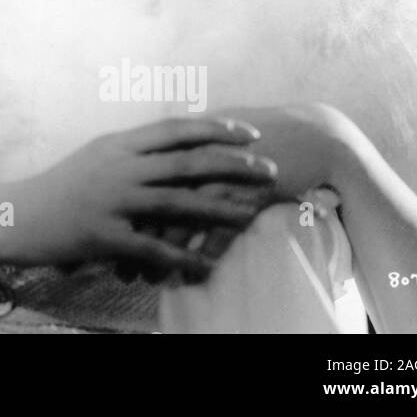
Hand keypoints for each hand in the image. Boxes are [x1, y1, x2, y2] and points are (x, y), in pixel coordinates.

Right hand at [0, 117, 278, 280]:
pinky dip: (183, 257)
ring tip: (252, 215)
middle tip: (267, 172)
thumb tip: (174, 142)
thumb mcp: (97, 155)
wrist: (17, 215)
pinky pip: (152, 248)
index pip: (175, 129)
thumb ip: (134, 150)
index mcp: (118, 144)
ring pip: (177, 203)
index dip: (216, 129)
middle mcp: (118, 166)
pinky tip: (207, 265)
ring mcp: (111, 200)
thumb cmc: (61, 186)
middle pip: (186, 162)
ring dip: (219, 209)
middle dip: (232, 166)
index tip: (251, 134)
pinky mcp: (104, 234)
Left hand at [120, 105, 366, 283]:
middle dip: (128, 236)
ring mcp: (214, 169)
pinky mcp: (240, 188)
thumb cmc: (260, 138)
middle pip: (147, 199)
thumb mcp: (214, 139)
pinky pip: (212, 227)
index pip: (135, 177)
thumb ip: (183, 151)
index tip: (104, 236)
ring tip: (145, 279)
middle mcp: (189, 152)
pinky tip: (187, 276)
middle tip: (115, 266)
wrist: (311, 137)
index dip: (119, 209)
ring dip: (159, 252)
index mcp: (176, 138)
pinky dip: (198, 254)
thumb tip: (155, 165)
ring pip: (175, 217)